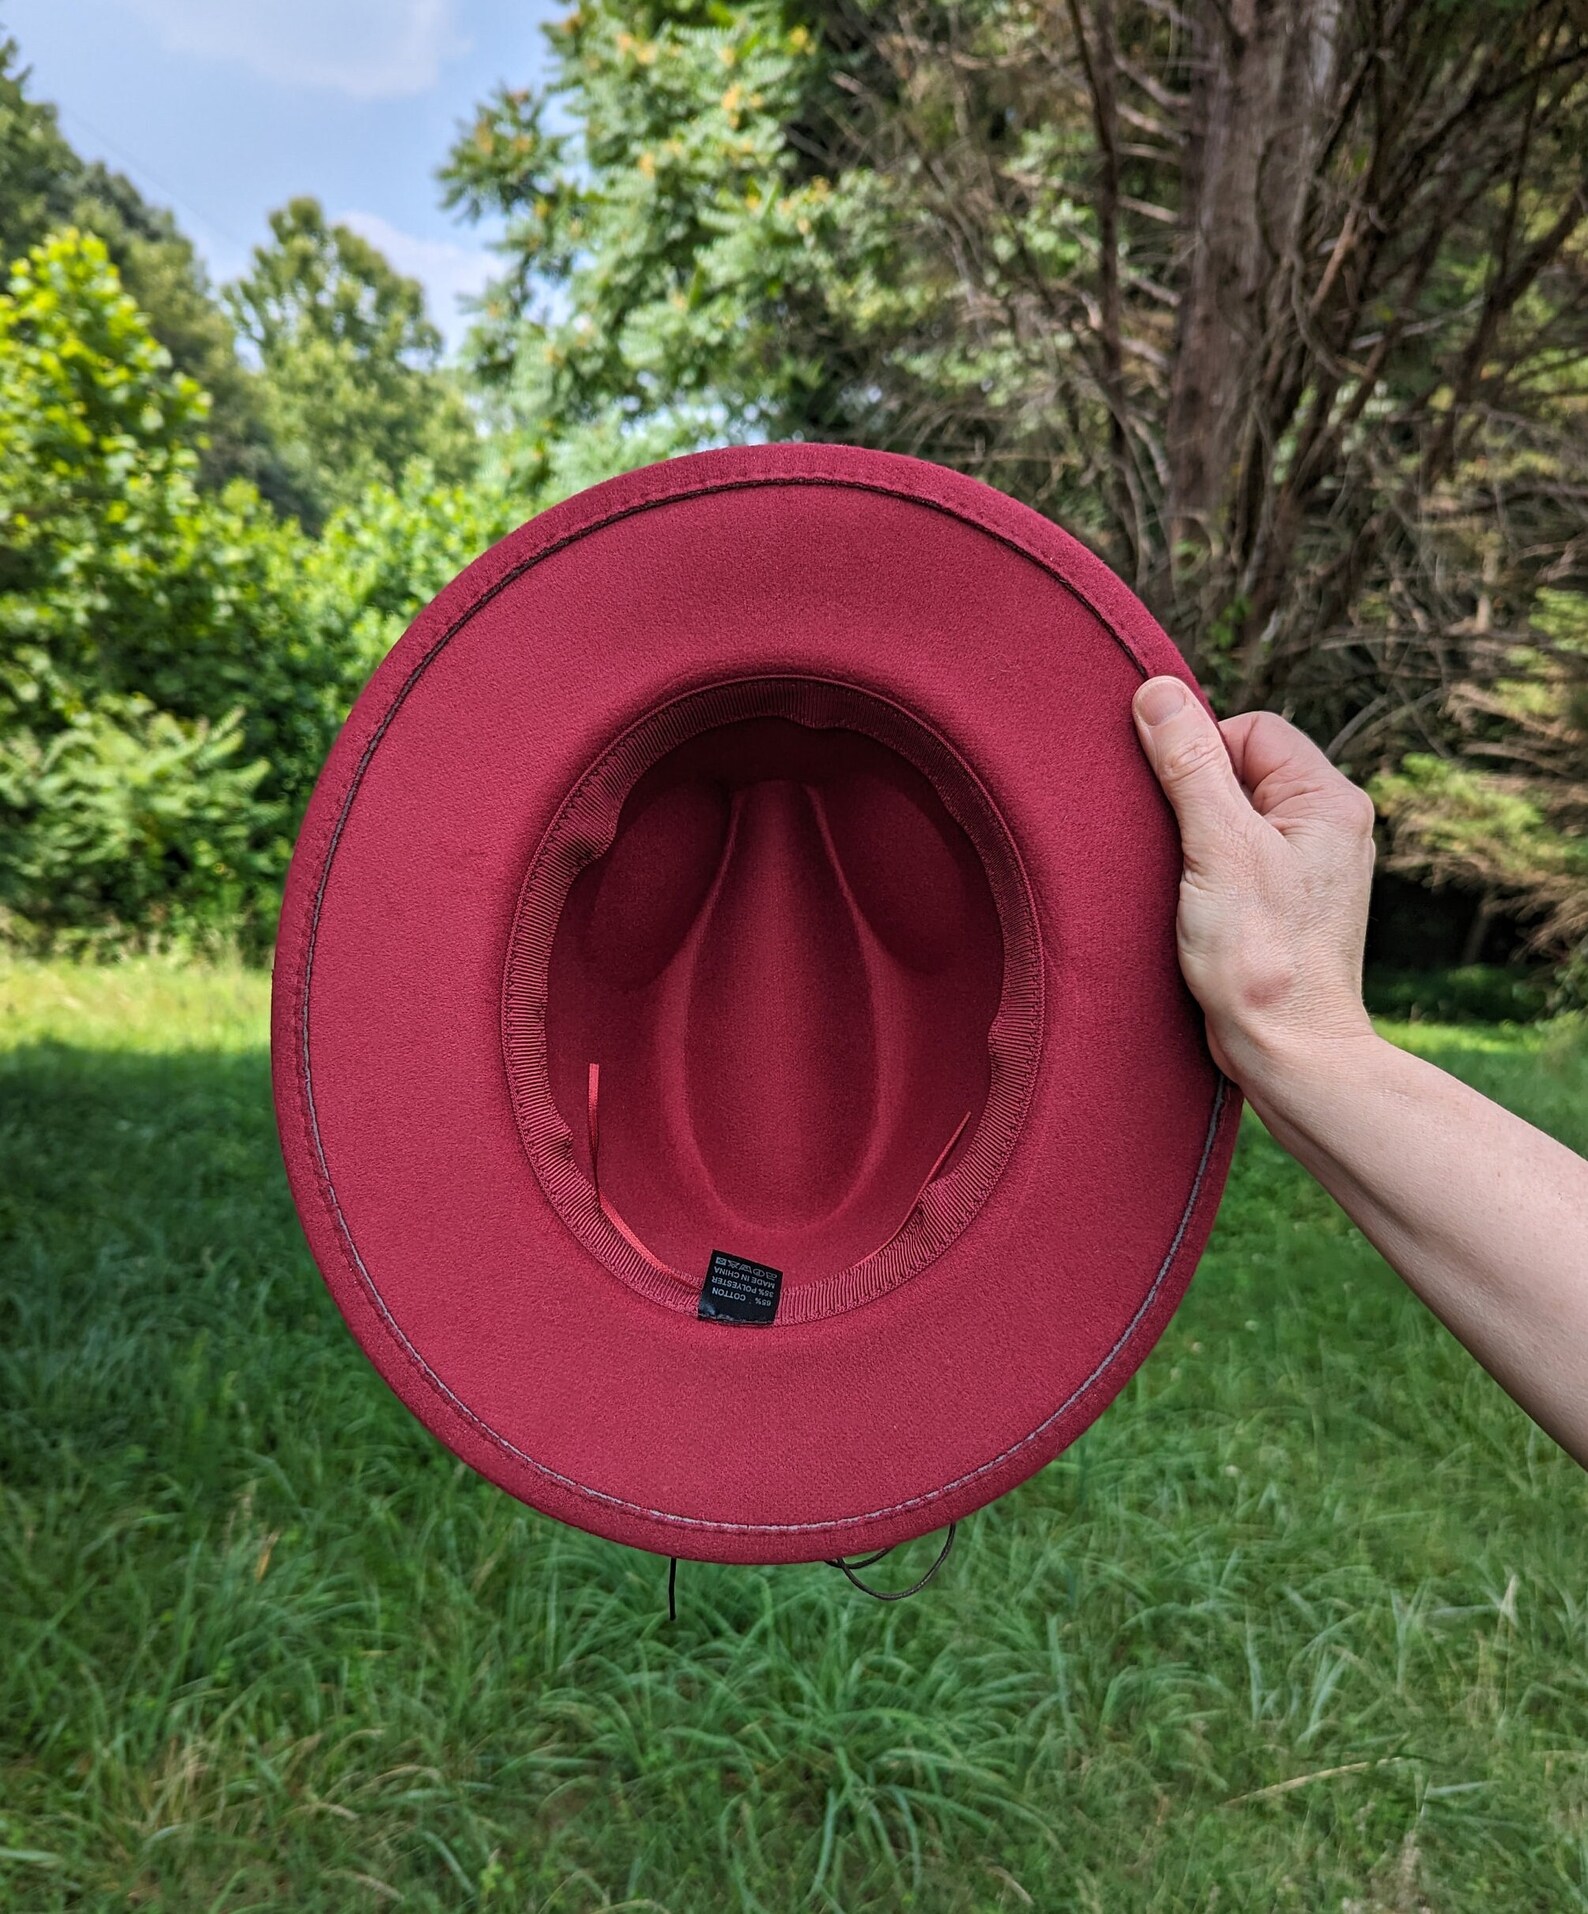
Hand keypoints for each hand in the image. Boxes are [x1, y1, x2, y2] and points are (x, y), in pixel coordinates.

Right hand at [1130, 676, 1378, 1094]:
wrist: (1287, 1052)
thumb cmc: (1261, 957)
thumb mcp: (1216, 847)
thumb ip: (1188, 765)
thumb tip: (1158, 691)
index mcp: (1330, 800)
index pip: (1250, 730)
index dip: (1199, 755)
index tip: (1174, 806)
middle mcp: (1331, 827)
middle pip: (1240, 772)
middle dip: (1194, 800)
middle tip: (1177, 850)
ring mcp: (1310, 868)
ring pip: (1233, 819)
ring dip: (1195, 842)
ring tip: (1185, 885)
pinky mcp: (1286, 905)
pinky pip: (1236, 860)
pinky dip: (1204, 874)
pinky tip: (1192, 907)